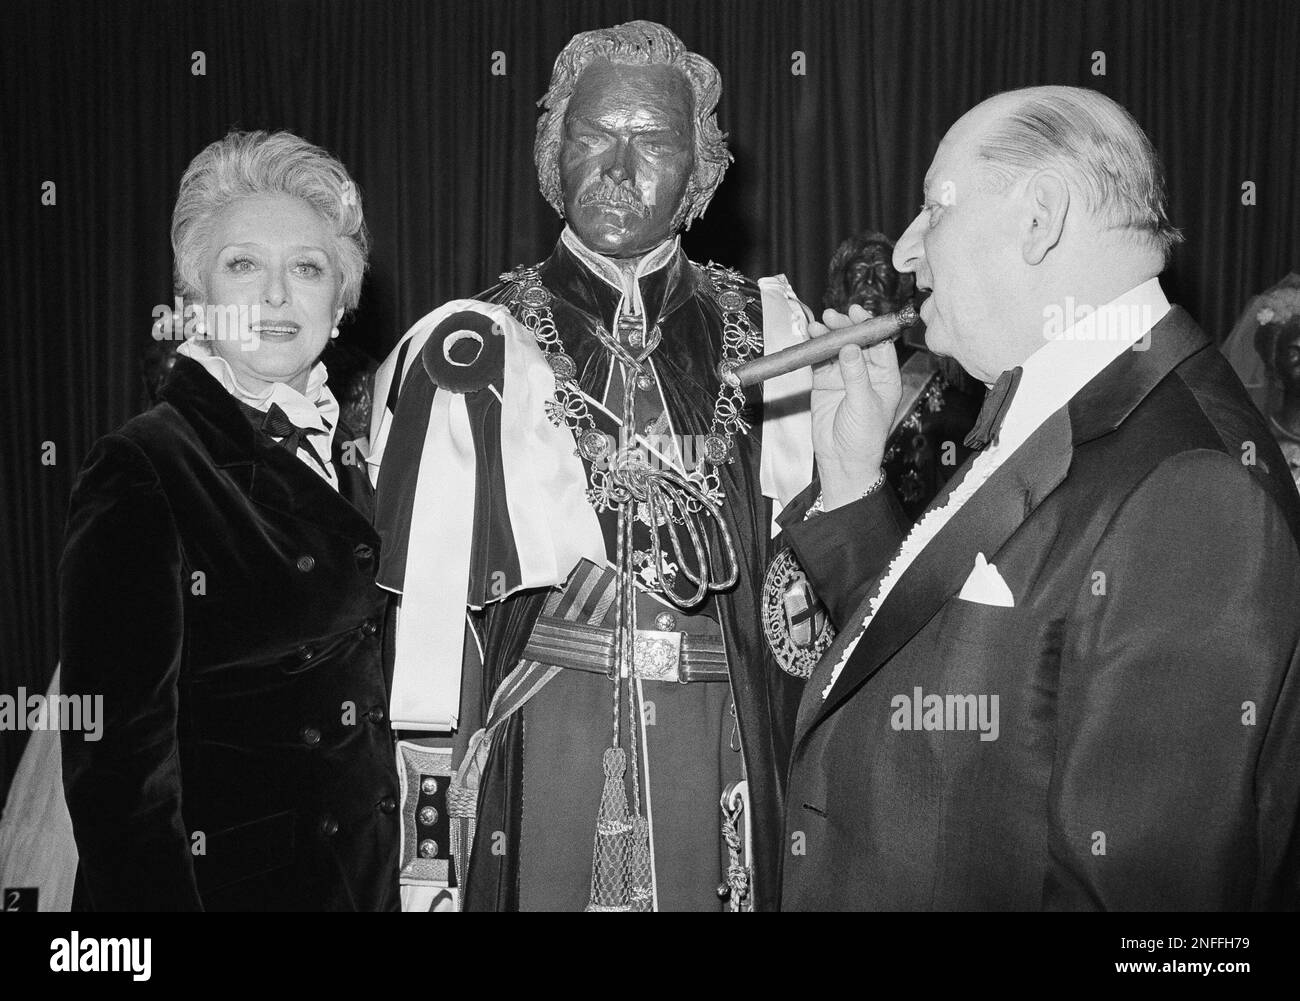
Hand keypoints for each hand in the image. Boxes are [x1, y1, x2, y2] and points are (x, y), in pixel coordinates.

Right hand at [805, 303, 900, 508]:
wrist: (841, 461)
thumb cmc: (864, 439)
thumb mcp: (864, 404)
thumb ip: (856, 375)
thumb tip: (851, 347)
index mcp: (886, 378)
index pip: (880, 344)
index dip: (869, 326)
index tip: (858, 313)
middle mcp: (866, 374)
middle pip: (857, 342)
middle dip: (846, 327)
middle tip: (833, 316)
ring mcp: (844, 377)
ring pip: (837, 349)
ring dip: (828, 335)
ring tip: (818, 325)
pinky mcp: (825, 384)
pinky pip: (820, 361)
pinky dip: (814, 349)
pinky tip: (809, 338)